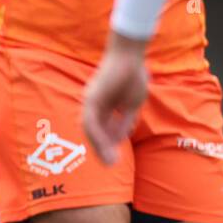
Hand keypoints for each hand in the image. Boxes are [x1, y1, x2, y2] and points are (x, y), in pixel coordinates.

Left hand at [82, 34, 148, 165]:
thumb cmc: (132, 76)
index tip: (115, 159)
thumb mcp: (131, 105)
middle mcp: (93, 106)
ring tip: (110, 161)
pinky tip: (105, 146)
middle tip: (110, 165)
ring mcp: (90, 102)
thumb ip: (124, 121)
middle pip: (94, 132)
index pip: (102, 130)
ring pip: (90, 129)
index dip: (108, 145)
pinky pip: (90, 121)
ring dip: (99, 146)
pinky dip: (97, 135)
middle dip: (101, 149)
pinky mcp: (91, 99)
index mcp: (102, 107)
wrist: (130, 57)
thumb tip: (120, 140)